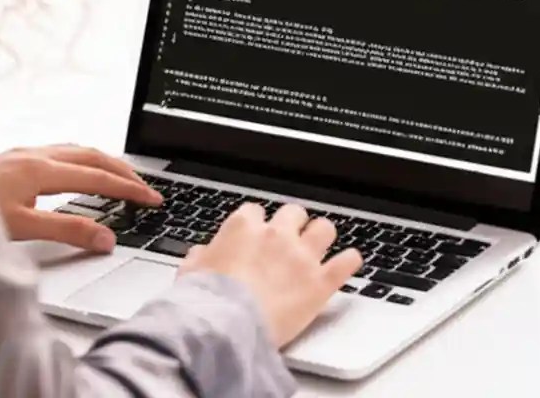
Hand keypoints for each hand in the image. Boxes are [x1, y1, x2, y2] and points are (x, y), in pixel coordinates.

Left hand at [0, 144, 161, 251]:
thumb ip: (66, 231)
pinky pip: (59, 153)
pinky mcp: (11, 161)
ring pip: (76, 150)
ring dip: (103, 162)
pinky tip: (75, 173)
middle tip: (146, 186)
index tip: (153, 198)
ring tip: (120, 176)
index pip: (98, 178)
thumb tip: (106, 238)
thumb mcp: (20, 228)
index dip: (129, 189)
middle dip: (124, 170)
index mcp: (41, 168)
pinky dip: (81, 161)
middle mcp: (34, 155)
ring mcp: (21, 155)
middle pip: (93, 155)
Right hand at [180, 203, 362, 346]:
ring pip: (324, 228)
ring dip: (321, 237)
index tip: (255, 236)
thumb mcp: (190, 274)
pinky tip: (347, 263)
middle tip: (288, 241)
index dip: (255, 225)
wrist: (225, 328)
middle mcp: (276, 236)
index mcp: (243, 229)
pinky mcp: (320, 282)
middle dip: (292, 225)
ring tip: (318, 249)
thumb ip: (200, 258)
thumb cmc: (206, 303)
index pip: (254, 212)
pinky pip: (347, 261)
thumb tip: (201, 255)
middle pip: (294, 213)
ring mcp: (301, 257)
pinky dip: (349, 261)